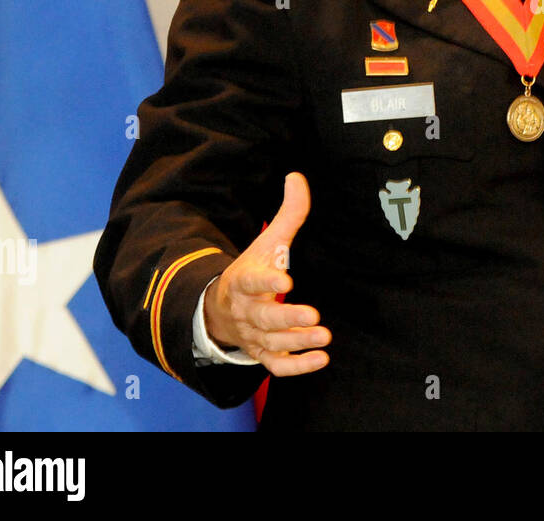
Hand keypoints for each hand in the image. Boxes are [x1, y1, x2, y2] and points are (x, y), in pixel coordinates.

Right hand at [203, 172, 330, 375]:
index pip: (251, 281)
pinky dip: (297, 367)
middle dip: (287, 318)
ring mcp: (253, 335)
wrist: (219, 311)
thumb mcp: (267, 243)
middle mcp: (246, 311)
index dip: (267, 280)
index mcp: (244, 281)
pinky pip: (276, 366)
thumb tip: (296, 176)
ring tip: (325, 337)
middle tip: (314, 316)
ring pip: (272, 342)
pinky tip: (321, 360)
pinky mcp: (262, 354)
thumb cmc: (251, 272)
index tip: (286, 279)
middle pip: (264, 317)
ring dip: (298, 342)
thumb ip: (287, 214)